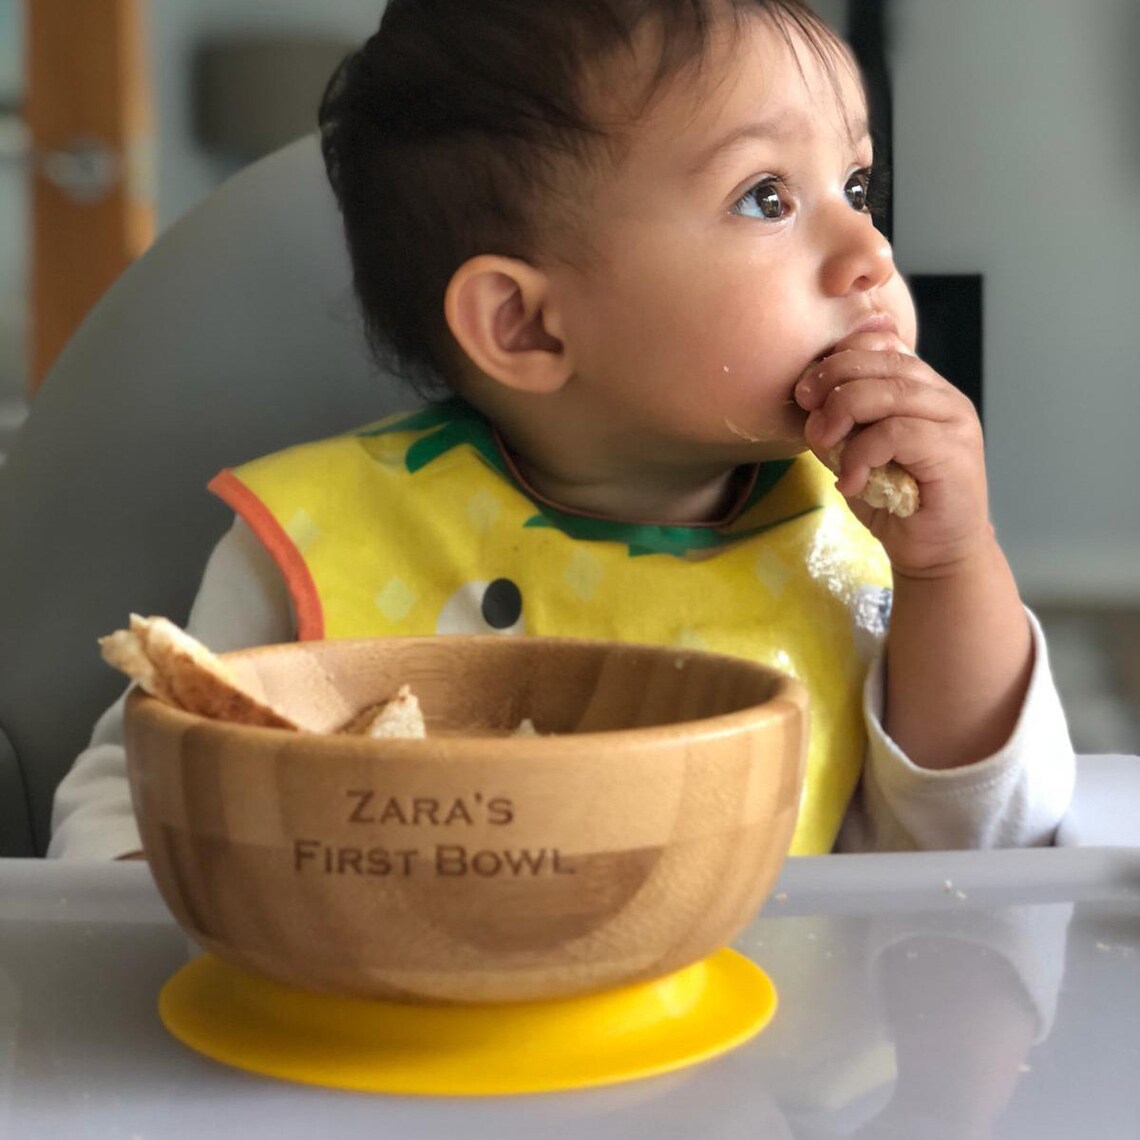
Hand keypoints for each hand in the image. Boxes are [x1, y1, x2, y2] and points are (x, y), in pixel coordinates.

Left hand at [794, 330, 989, 576]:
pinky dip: (862, 454)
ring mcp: (954, 421)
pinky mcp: (955, 451)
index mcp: (920, 388)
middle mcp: (942, 396)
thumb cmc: (894, 503)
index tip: (805, 391)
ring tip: (824, 447)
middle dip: (832, 381)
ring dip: (843, 415)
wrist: (934, 554)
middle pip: (881, 361)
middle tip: (807, 411)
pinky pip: (897, 433)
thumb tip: (808, 402)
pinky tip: (849, 481)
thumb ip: (839, 424)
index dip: (838, 358)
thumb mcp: (853, 454)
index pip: (880, 344)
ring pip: (889, 392)